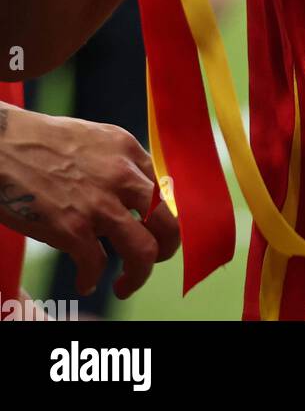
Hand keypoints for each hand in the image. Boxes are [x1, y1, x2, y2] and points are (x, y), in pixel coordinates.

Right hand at [0, 104, 178, 299]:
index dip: (163, 218)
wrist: (2, 144)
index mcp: (127, 150)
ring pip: (144, 251)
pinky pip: (97, 266)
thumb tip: (135, 194)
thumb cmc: (41, 143)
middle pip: (168, 223)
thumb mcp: (94, 139)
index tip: (153, 232)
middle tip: (152, 261)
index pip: (166, 191)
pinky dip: (91, 280)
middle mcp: (121, 175)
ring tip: (125, 285)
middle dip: (166, 251)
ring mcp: (99, 203)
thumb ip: (118, 162)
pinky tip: (84, 281)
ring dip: (138, 276)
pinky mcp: (73, 228)